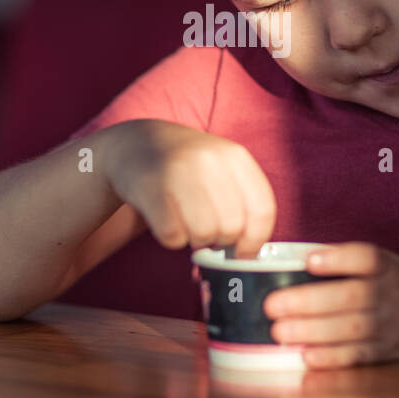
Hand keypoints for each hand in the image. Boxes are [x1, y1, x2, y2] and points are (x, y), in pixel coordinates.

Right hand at [103, 119, 275, 257]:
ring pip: (204, 234)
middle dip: (221, 240)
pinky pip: (173, 236)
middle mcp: (209, 159)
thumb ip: (243, 202)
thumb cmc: (186, 165)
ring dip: (195, 240)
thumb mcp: (222, 168)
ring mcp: (178, 172)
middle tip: (207, 228)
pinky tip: (167, 220)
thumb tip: (248, 254)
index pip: (263, 210)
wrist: (136, 143)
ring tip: (187, 222)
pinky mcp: (150, 188)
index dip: (256, 240)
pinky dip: (171, 239)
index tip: (244, 252)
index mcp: (235, 156)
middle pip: (232, 228)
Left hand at [263, 242, 398, 367]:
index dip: (337, 259)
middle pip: (351, 297)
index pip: (366, 258)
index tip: (309, 260)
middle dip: (308, 302)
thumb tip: (298, 265)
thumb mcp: (394, 263)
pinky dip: (334, 358)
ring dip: (312, 332)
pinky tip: (308, 357)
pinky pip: (361, 357)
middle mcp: (396, 295)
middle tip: (272, 305)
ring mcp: (395, 326)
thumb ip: (355, 265)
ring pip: (352, 330)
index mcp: (394, 267)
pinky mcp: (393, 352)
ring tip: (280, 332)